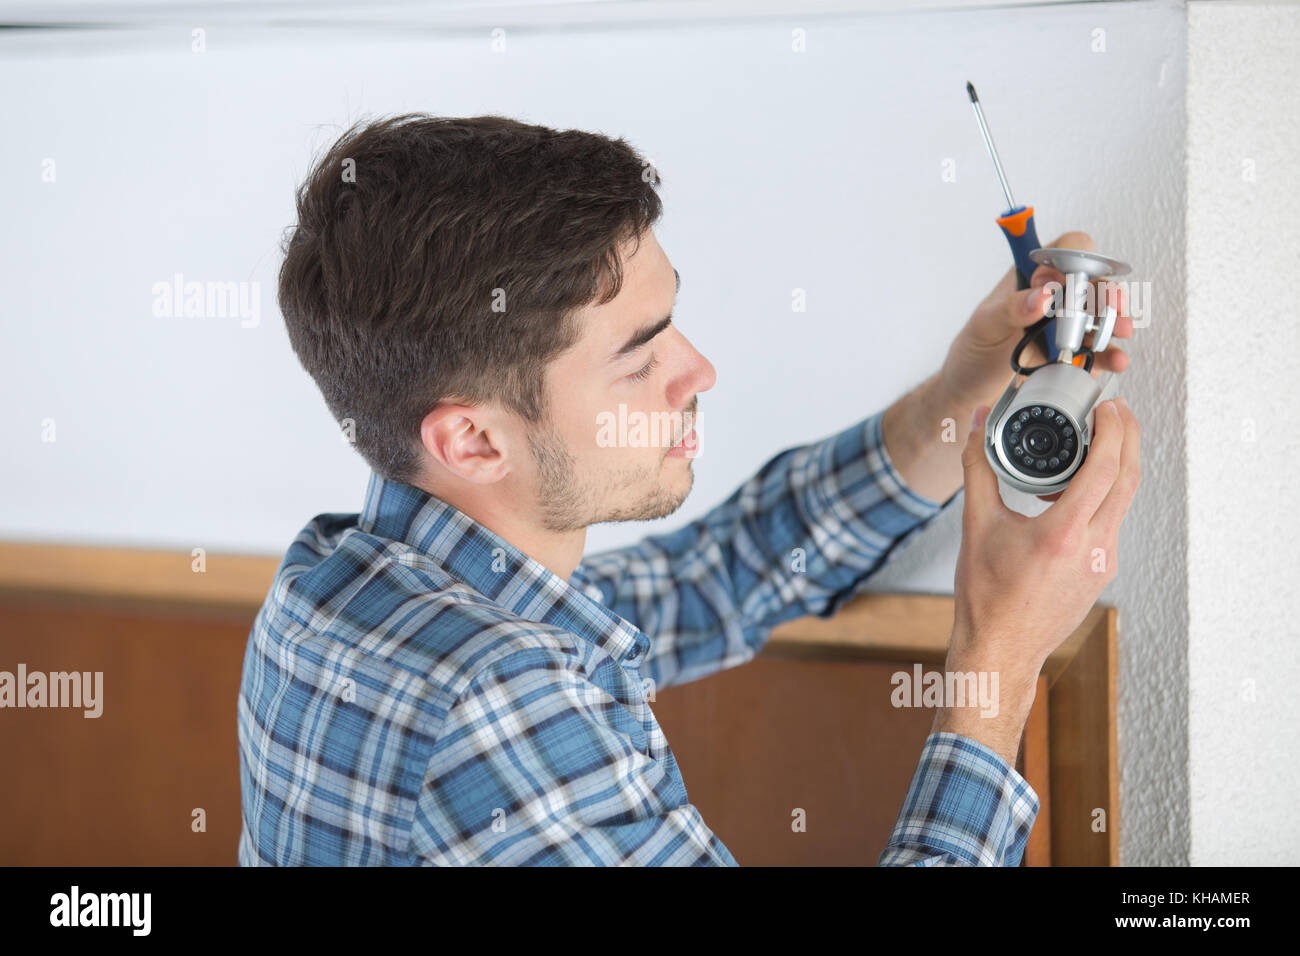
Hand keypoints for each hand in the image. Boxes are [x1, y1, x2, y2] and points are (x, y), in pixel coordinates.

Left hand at [936, 231, 1134, 421]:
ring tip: (1121, 330)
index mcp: (1034, 278)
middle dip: (1107, 291)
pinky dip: (1111, 354)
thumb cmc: (975, 348)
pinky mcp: (1075, 354)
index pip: (1066, 250)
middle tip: (1114, 302)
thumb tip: (1044, 294)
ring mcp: (1069, 326)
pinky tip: (1116, 359)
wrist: (972, 386)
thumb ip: (1012, 308)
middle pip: (1094, 282)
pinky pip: (1100, 351)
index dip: (1075, 258)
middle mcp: (1057, 297)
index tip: (1073, 278)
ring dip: (1116, 321)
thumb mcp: (986, 324)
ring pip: (1103, 316)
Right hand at [952, 396, 1140, 679]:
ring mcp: (1104, 562)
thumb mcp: (975, 525)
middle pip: (1130, 478)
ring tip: (1091, 442)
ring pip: (1124, 500)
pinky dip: (1102, 495)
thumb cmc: (985, 595)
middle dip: (1128, 436)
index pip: (1105, 468)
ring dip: (1116, 465)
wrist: (1000, 649)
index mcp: (1062, 534)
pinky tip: (1074, 489)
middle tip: (1115, 408)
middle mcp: (1094, 548)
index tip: (1106, 404)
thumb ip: (977, 466)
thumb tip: (976, 421)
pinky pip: (1111, 521)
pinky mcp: (1103, 571)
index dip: (1112, 429)